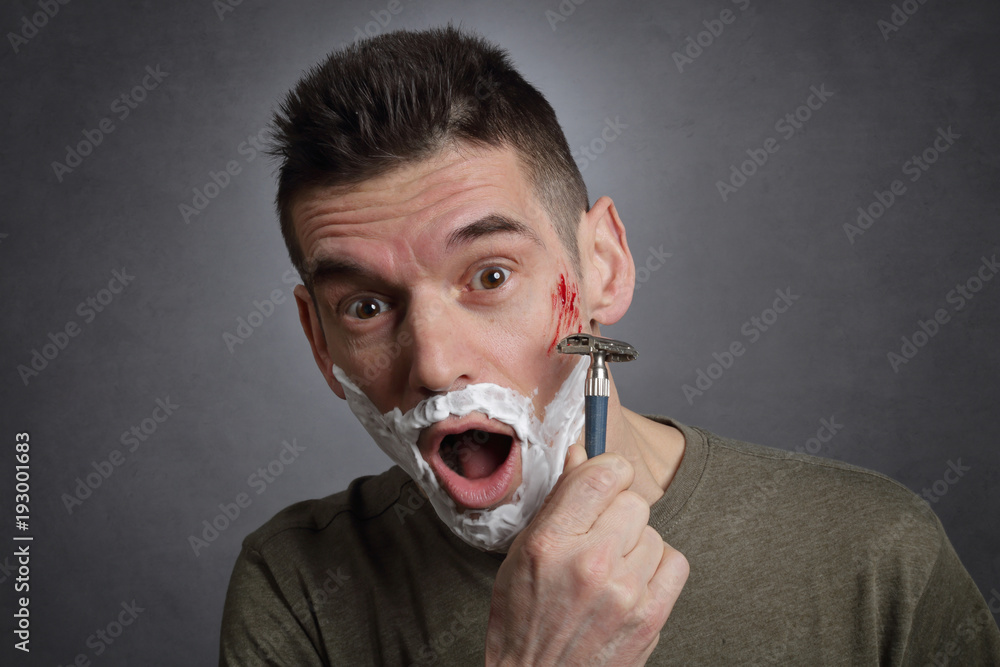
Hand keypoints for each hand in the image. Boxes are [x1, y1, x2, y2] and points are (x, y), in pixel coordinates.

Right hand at [485, 445, 688, 665]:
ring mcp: (625, 594)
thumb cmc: (522, 619)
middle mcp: (592, 564)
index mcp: (552, 542)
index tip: (603, 480)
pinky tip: (633, 580)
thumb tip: (582, 453)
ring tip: (610, 567)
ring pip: (654, 532)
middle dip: (617, 512)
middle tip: (598, 535)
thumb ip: (558, 501)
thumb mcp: (522, 552)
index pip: (604, 474)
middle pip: (634, 501)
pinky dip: (657, 566)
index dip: (607, 470)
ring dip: (635, 543)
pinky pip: (676, 562)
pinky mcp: (650, 618)